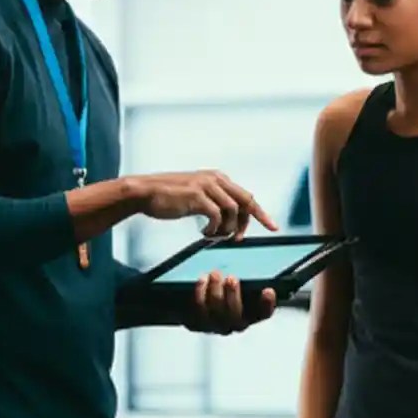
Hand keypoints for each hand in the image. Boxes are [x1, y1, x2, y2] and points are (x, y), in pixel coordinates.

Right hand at [130, 170, 279, 237]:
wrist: (145, 192)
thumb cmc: (168, 197)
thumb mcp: (195, 195)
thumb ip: (212, 201)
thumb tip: (228, 218)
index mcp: (217, 178)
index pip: (246, 196)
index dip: (260, 213)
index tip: (272, 226)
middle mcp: (215, 179)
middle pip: (246, 201)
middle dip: (250, 222)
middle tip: (241, 239)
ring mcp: (206, 186)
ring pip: (233, 210)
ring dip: (226, 229)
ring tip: (213, 236)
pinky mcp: (197, 196)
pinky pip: (216, 216)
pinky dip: (214, 229)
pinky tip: (203, 234)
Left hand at [184, 271, 276, 334]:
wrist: (191, 297)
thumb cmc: (224, 283)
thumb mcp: (238, 277)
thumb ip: (247, 272)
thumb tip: (252, 253)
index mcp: (251, 314)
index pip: (264, 313)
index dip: (267, 304)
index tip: (268, 290)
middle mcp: (235, 324)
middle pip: (237, 315)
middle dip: (234, 296)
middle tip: (232, 278)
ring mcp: (215, 326)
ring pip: (217, 314)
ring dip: (216, 293)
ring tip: (215, 274)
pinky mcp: (198, 324)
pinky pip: (198, 312)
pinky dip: (200, 295)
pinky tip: (202, 279)